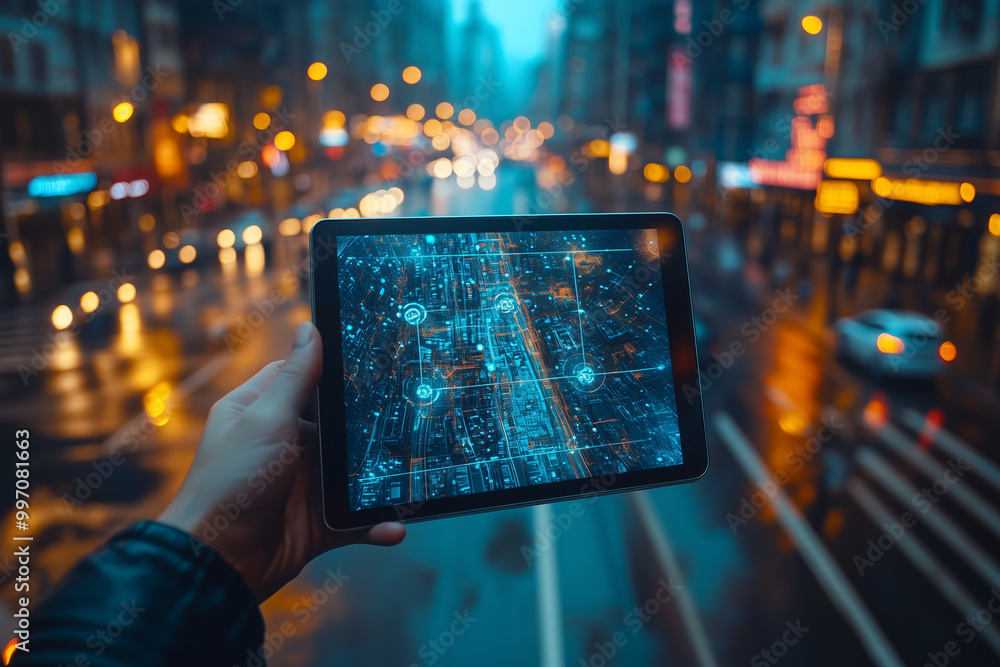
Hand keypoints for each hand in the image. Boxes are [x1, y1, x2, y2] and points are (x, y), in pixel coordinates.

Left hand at [158, 321, 404, 600]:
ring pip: (350, 473)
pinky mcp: (315, 521)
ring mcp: (300, 484)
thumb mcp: (266, 420)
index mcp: (260, 412)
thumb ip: (295, 377)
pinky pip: (353, 519)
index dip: (331, 368)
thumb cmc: (229, 483)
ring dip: (376, 479)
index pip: (300, 377)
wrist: (218, 563)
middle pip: (334, 425)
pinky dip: (374, 523)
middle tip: (406, 414)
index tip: (372, 359)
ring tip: (410, 473)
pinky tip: (394, 525)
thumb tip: (310, 329)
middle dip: (366, 427)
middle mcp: (282, 444)